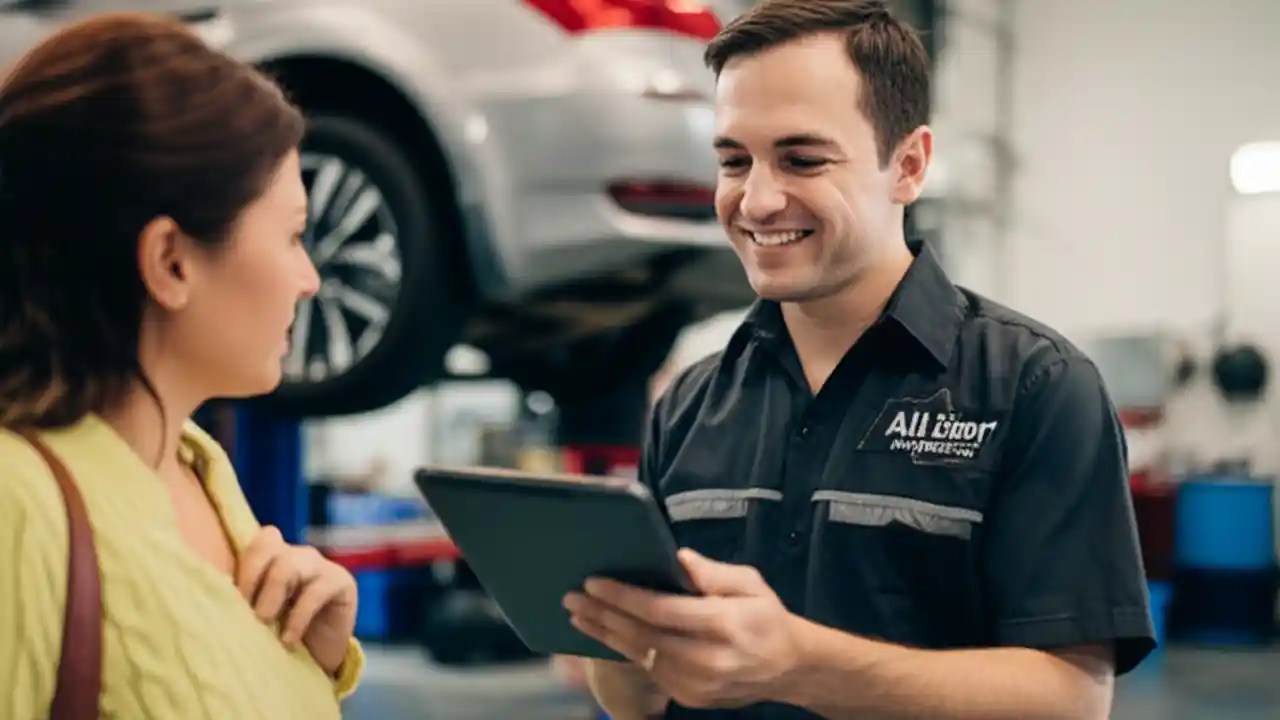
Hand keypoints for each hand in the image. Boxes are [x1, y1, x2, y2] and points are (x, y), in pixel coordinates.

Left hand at [236, 526, 357, 674]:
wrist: (319, 658)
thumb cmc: (280, 633)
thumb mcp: (258, 614)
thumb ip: (244, 598)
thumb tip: (211, 596)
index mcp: (275, 557)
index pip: (258, 541)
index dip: (244, 566)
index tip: (232, 599)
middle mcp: (297, 555)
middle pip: (269, 544)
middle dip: (252, 577)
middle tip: (245, 611)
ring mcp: (320, 566)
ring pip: (290, 564)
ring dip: (272, 594)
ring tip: (264, 622)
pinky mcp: (341, 582)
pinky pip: (316, 591)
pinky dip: (298, 618)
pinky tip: (288, 640)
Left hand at [564, 548, 804, 709]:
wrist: (789, 668)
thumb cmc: (766, 617)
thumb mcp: (749, 583)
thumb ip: (713, 572)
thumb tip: (677, 558)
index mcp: (722, 623)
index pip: (660, 610)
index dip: (623, 597)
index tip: (595, 582)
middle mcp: (707, 657)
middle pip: (641, 636)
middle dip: (602, 615)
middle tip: (572, 597)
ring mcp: (697, 683)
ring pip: (640, 656)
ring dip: (604, 635)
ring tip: (578, 616)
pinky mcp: (690, 696)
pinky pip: (649, 671)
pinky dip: (624, 652)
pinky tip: (606, 636)